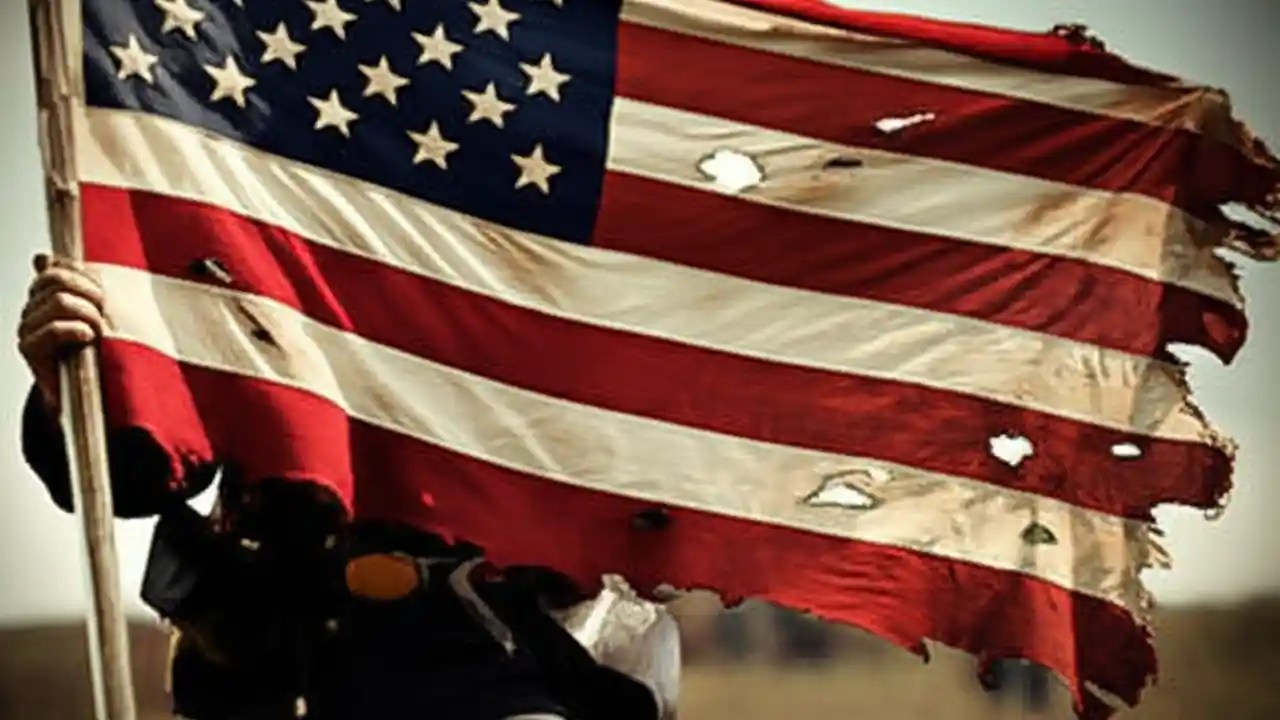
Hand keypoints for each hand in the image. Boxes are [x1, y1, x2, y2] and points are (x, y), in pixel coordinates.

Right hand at [18, 254, 106, 411]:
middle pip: (59, 280)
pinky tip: (89, 338)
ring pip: (60, 301)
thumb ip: (74, 284)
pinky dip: (78, 330)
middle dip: (90, 293)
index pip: (57, 267)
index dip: (85, 275)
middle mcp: (31, 308)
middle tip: (106, 312)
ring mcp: (27, 327)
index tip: (104, 292)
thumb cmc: (89, 350)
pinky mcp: (29, 348)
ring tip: (100, 330)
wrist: (79, 392)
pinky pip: (54, 328)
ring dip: (89, 314)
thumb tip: (43, 257)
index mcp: (43, 295)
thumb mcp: (89, 312)